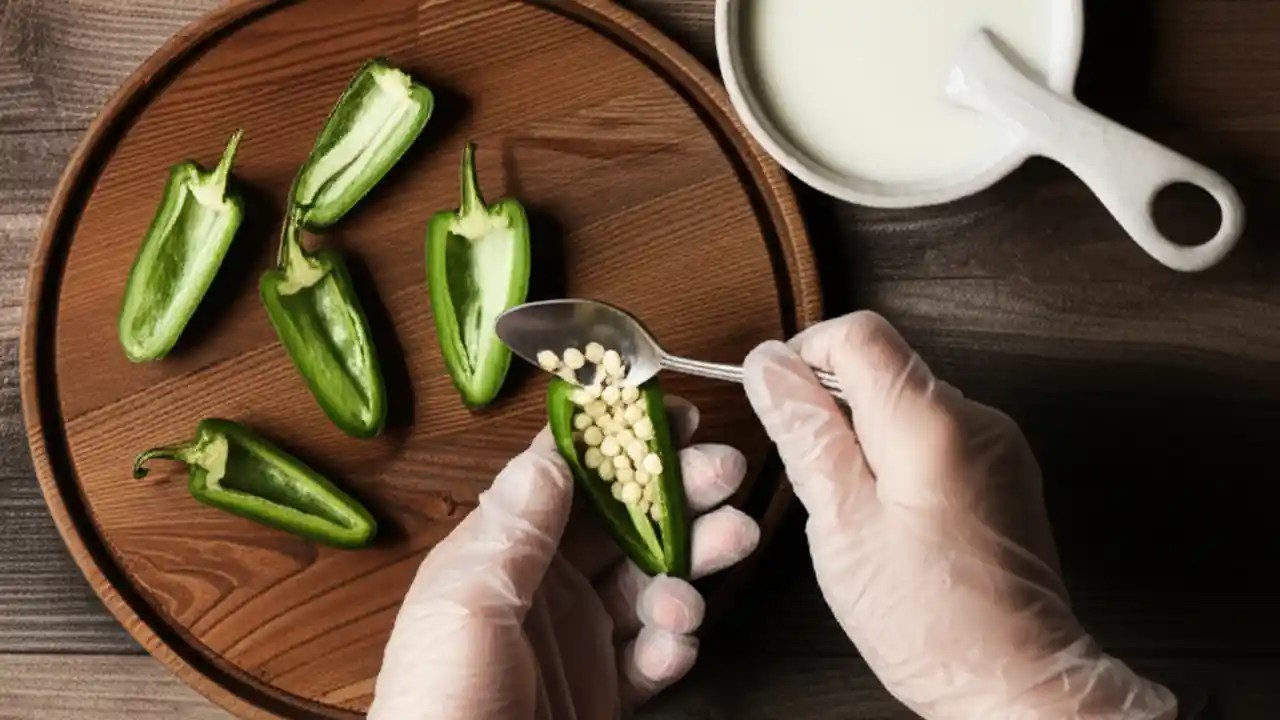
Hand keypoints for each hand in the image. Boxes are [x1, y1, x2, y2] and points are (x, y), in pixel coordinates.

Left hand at [368, 398, 758, 718]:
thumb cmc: (440, 706)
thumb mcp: (464, 608)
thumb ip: (510, 532)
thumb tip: (548, 456)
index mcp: (500, 554)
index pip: (563, 477)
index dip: (614, 439)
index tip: (668, 410)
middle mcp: (541, 587)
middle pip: (622, 523)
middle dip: (676, 494)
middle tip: (726, 472)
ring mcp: (576, 640)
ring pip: (649, 582)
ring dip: (691, 564)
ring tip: (728, 549)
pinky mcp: (603, 692)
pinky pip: (653, 655)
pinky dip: (674, 644)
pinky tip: (677, 643)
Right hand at [743, 312, 1176, 719]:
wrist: (1017, 682)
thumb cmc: (929, 621)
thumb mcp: (842, 525)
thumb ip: (805, 433)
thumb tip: (768, 364)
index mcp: (933, 423)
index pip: (858, 334)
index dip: (806, 355)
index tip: (782, 404)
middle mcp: (978, 417)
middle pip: (883, 366)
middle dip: (833, 407)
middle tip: (820, 483)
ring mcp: (998, 443)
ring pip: (906, 402)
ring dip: (865, 437)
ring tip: (858, 512)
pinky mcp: (1005, 470)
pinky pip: (936, 434)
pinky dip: (899, 458)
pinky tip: (894, 519)